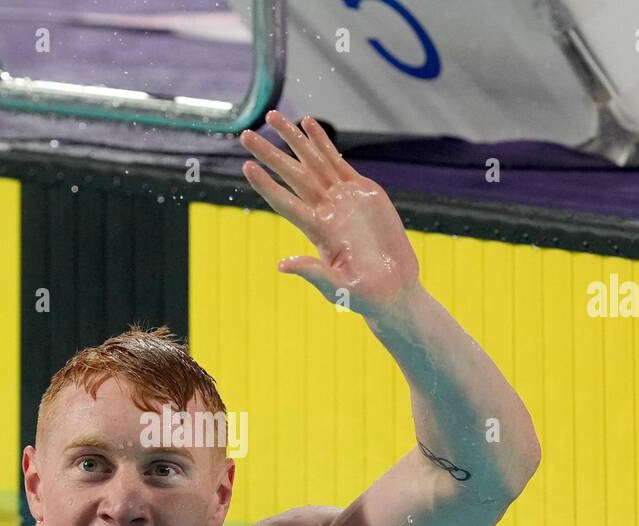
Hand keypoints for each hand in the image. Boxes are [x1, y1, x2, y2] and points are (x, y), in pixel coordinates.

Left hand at [239, 111, 420, 322]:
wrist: (393, 288)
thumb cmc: (365, 296)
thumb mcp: (339, 288)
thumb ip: (314, 273)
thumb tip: (282, 265)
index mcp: (318, 231)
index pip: (285, 202)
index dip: (267, 185)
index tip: (246, 167)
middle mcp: (325, 210)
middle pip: (292, 175)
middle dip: (270, 153)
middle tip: (246, 134)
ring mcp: (342, 199)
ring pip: (312, 161)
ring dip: (293, 139)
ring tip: (273, 116)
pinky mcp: (361, 191)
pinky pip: (337, 161)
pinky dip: (322, 142)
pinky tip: (308, 124)